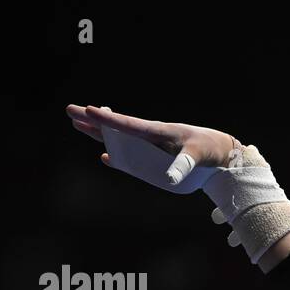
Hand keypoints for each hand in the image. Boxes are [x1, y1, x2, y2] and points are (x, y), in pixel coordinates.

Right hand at [65, 104, 238, 185]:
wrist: (220, 154)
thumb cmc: (209, 149)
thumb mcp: (198, 155)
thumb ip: (183, 164)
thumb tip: (169, 179)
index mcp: (158, 131)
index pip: (128, 124)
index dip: (108, 119)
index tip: (88, 110)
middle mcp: (150, 137)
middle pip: (116, 128)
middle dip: (93, 120)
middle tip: (69, 110)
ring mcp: (150, 148)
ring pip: (120, 139)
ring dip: (99, 133)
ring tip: (78, 124)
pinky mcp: (154, 160)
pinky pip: (132, 157)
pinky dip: (118, 156)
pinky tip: (106, 156)